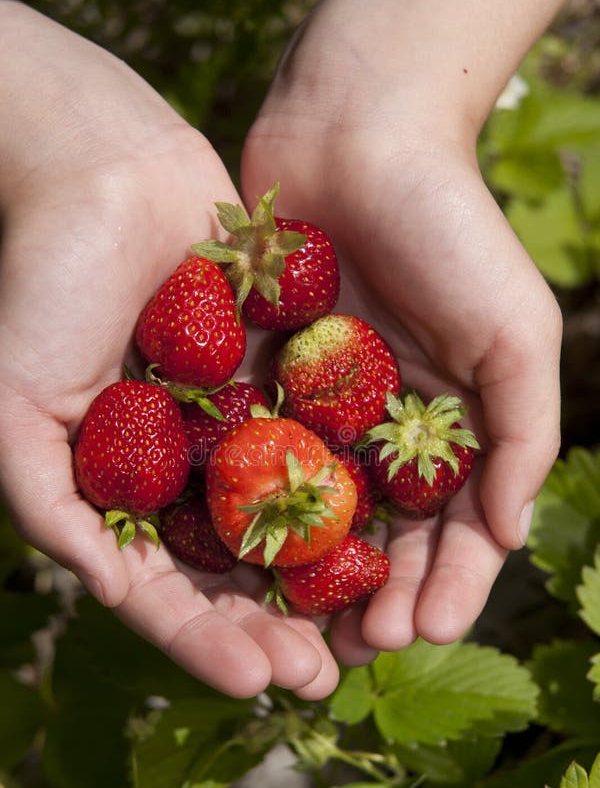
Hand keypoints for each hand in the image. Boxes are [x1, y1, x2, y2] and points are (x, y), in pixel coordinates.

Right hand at [0, 3, 339, 699]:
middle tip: (323, 674)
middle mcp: (180, 469)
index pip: (165, 590)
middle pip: (234, 570)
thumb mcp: (14, 408)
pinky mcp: (276, 378)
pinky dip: (346, 490)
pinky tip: (386, 534)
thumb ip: (51, 508)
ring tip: (366, 629)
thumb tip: (113, 594)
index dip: (204, 640)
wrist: (104, 173)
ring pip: (286, 520)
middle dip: (274, 627)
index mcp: (119, 491)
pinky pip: (316, 442)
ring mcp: (231, 425)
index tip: (255, 682)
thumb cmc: (43, 286)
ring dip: (323, 579)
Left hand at [241, 0, 563, 660]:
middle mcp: (386, 431)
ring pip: (316, 517)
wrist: (356, 139)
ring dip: (310, 576)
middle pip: (382, 536)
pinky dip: (252, 510)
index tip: (422, 628)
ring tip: (297, 627)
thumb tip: (509, 536)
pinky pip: (257, 460)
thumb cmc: (450, 231)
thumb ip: (524, 435)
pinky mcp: (261, 385)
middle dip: (374, 595)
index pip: (454, 527)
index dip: (444, 582)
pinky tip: (240, 556)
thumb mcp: (515, 333)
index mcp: (454, 427)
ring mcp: (321, 412)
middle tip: (353, 648)